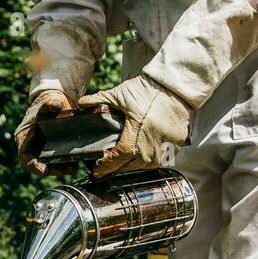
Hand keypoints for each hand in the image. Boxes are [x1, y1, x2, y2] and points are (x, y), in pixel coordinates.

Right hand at [14, 88, 74, 176]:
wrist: (57, 101)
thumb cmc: (49, 101)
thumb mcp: (49, 101)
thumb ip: (50, 103)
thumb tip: (54, 104)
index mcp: (24, 138)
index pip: (25, 159)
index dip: (33, 166)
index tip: (44, 171)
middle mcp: (32, 147)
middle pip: (40, 165)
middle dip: (54, 169)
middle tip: (69, 167)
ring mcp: (43, 150)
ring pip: (50, 165)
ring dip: (62, 168)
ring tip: (75, 165)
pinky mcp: (53, 151)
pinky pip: (58, 161)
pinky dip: (66, 163)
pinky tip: (77, 161)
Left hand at [77, 75, 191, 177]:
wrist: (175, 86)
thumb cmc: (148, 89)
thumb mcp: (121, 93)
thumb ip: (101, 99)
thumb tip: (82, 103)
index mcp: (138, 131)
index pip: (119, 156)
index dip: (107, 165)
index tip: (97, 171)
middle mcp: (152, 143)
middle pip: (132, 165)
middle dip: (118, 166)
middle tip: (108, 165)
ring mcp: (166, 146)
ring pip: (146, 165)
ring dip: (134, 164)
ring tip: (124, 161)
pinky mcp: (176, 145)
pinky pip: (160, 160)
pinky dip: (149, 159)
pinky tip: (141, 154)